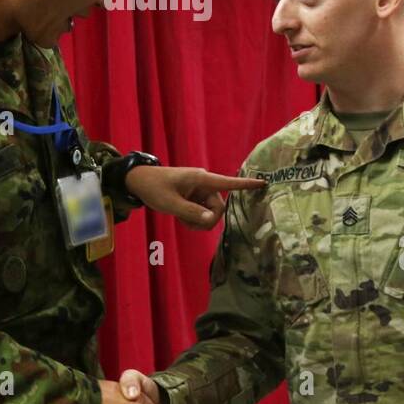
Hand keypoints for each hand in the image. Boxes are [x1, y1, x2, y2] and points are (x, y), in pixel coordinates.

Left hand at [123, 166, 265, 227]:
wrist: (139, 182)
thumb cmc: (154, 188)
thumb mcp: (170, 203)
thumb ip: (191, 213)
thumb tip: (212, 221)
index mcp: (201, 179)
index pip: (228, 182)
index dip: (246, 185)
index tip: (264, 183)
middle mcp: (204, 185)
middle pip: (218, 208)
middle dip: (206, 220)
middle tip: (188, 223)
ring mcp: (199, 192)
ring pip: (210, 214)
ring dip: (198, 221)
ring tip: (181, 219)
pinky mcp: (195, 199)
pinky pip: (202, 214)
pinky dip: (194, 219)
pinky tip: (181, 217)